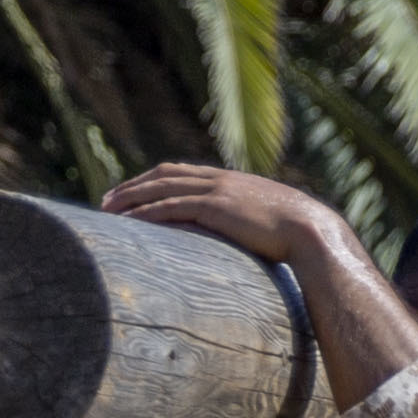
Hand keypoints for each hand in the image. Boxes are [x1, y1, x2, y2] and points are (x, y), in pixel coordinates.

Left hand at [99, 164, 341, 264]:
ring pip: (161, 188)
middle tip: (106, 201)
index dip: (151, 181)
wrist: (311, 232)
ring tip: (106, 212)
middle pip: (163, 175)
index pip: (180, 172)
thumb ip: (249, 226)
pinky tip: (128, 223)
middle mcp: (219, 180)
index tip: (131, 191)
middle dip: (132, 186)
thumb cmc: (296, 236)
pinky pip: (170, 207)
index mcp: (230, 181)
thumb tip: (244, 246)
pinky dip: (145, 213)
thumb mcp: (268, 225)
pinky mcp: (214, 208)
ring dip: (130, 198)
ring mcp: (216, 192)